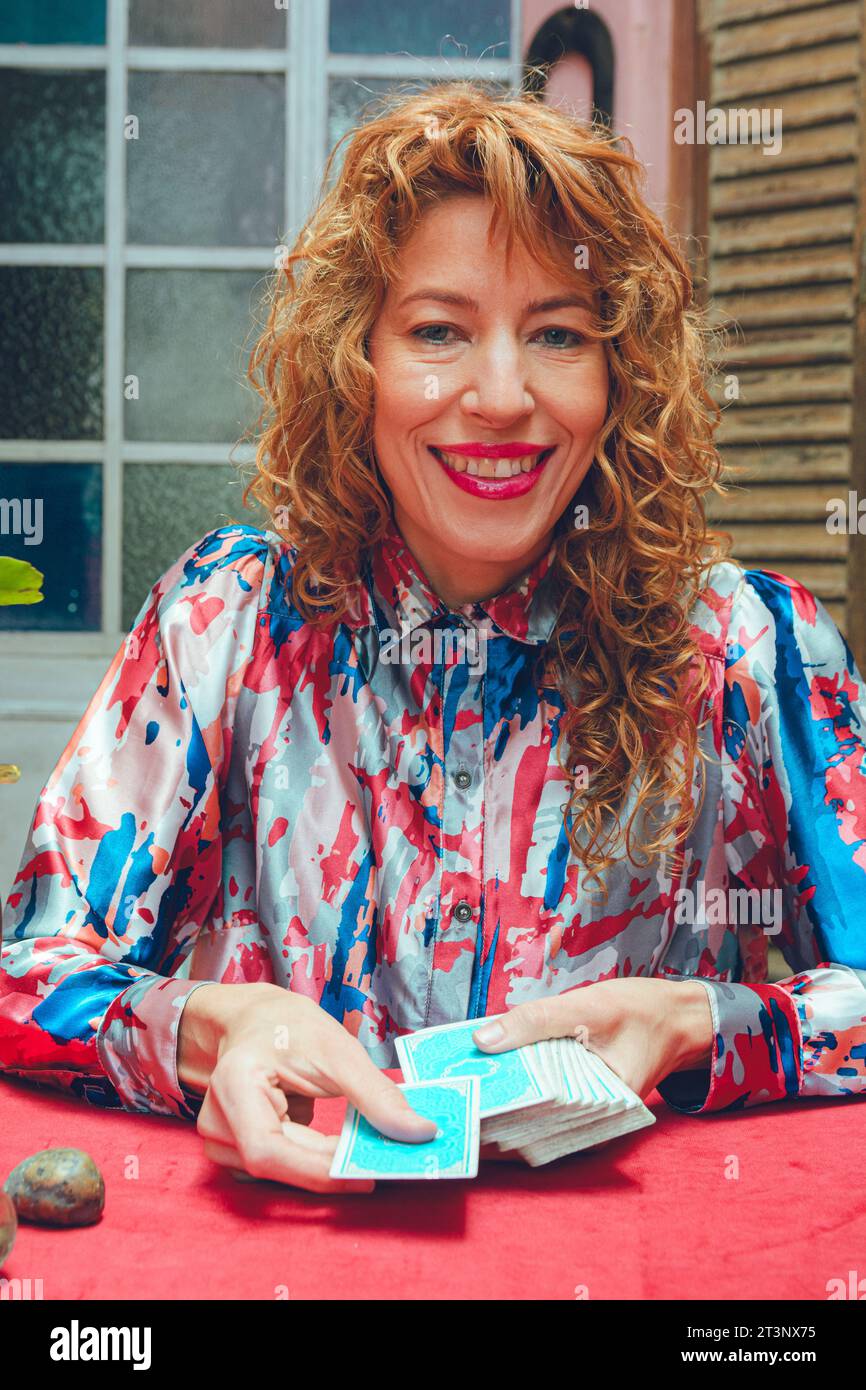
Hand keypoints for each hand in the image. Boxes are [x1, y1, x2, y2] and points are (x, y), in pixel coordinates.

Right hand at [191, 986, 436, 1193]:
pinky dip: (312, 1161)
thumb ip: (375, 1094)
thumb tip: (419, 1133)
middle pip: (279, 1164)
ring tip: (360, 1148)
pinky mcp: (236, 1150)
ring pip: (281, 1173)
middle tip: (381, 1161)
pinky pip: (280, 1168)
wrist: (252, 1020)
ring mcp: (220, 1139)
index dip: (318, 1171)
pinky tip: (336, 1146)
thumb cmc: (286, 1025)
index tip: (368, 1175)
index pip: (269, 1150)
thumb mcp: (336, 1049)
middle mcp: (215, 1121)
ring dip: (323, 1165)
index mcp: (233, 1085)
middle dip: (332, 1166)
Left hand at [471, 978, 713, 1101]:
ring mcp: (586, 1114)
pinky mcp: (580, 1099)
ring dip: (502, 1102)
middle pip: (530, 1123)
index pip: (535, 1124)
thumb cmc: (640, 1011)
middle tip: (449, 1098)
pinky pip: (544, 1101)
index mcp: (599, 1109)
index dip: (494, 1118)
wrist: (677, 1017)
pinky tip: (492, 1077)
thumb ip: (534, 1021)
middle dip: (491, 1112)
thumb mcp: (586, 1007)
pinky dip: (521, 1089)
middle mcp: (593, 1123)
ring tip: (462, 1089)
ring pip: (534, 1115)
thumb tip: (482, 1039)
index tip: (458, 1108)